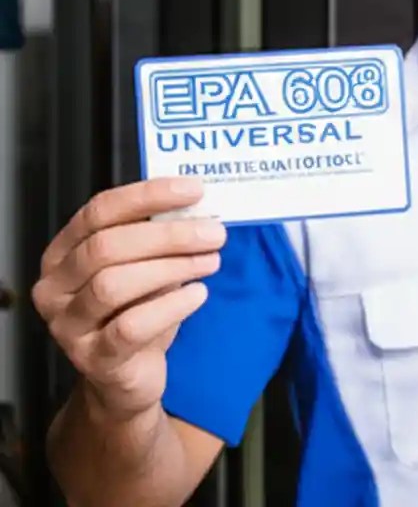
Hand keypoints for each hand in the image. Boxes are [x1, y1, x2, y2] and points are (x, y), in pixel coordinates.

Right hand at [32, 178, 225, 421]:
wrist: (125, 378)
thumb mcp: (145, 269)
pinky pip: (131, 327)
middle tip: (213, 234)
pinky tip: (198, 295)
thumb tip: (199, 210)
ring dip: (172, 268)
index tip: (193, 189)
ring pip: (113, 285)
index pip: (99, 211)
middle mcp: (55, 287)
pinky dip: (172, 306)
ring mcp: (68, 325)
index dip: (147, 196)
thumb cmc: (136, 313)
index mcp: (64, 253)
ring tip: (210, 261)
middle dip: (167, 236)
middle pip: (106, 246)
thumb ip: (158, 239)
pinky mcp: (94, 359)